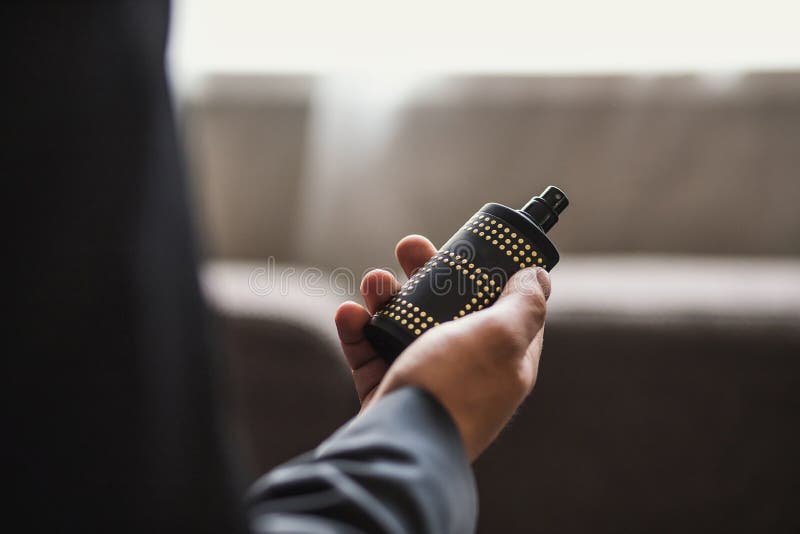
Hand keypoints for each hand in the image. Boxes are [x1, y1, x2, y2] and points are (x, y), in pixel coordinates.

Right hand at [335, 235, 551, 460]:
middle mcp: (465, 369)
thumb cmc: (453, 389)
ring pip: (405, 326)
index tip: (466, 248)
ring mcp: (425, 382)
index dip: (486, 274)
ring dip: (386, 297)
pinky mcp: (389, 393)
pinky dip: (358, 330)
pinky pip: (371, 353)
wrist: (401, 446)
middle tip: (409, 248)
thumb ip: (524, 305)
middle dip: (427, 273)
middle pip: (448, 310)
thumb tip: (539, 277)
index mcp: (503, 359)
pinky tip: (348, 313)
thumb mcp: (499, 338)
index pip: (502, 308)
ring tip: (372, 281)